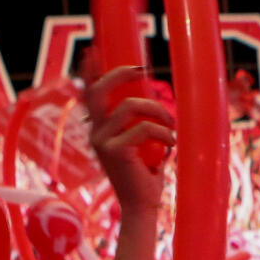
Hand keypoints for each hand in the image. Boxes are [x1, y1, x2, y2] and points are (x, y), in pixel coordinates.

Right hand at [82, 67, 173, 212]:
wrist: (141, 207)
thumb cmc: (145, 178)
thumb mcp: (142, 147)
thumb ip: (141, 126)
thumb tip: (157, 106)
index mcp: (100, 130)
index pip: (89, 95)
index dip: (89, 72)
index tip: (94, 51)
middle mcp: (95, 133)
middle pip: (99, 91)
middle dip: (119, 74)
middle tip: (141, 70)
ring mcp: (102, 141)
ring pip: (129, 106)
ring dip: (157, 112)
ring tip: (171, 127)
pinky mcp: (115, 150)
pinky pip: (143, 128)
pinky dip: (163, 133)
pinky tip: (171, 145)